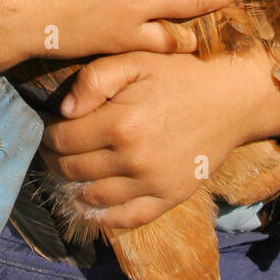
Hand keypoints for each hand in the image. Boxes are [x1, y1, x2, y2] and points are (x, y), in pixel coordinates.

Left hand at [38, 48, 250, 228]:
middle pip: (73, 169)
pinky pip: (126, 218)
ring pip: (92, 196)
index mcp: (120, 123)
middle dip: (55, 159)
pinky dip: (101, 216)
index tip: (47, 128)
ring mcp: (152, 183)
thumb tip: (65, 111)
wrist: (232, 100)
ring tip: (69, 171)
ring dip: (72, 186)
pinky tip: (89, 205)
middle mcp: (133, 159)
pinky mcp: (168, 198)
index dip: (48, 134)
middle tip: (53, 149)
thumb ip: (95, 79)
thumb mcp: (137, 61)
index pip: (62, 139)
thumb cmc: (180, 75)